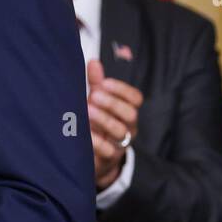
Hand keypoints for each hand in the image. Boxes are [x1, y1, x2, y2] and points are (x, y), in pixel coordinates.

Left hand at [86, 59, 142, 188]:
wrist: (95, 157)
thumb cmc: (97, 124)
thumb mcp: (97, 102)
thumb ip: (96, 84)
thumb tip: (94, 62)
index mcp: (127, 111)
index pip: (135, 99)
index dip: (122, 90)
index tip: (105, 83)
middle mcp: (128, 127)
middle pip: (130, 114)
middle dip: (113, 104)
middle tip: (94, 96)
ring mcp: (120, 144)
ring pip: (121, 132)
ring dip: (104, 119)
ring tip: (88, 110)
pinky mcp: (109, 158)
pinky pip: (108, 151)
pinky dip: (97, 141)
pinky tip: (85, 133)